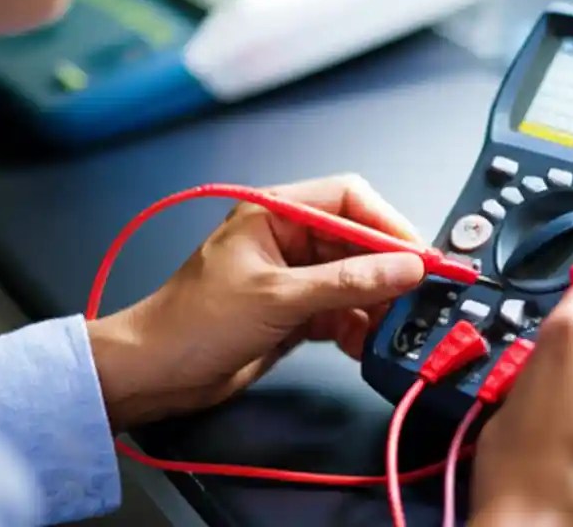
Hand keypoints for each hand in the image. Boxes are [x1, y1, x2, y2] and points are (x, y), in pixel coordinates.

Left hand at [86, 175, 426, 429]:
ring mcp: (293, 276)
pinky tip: (362, 345)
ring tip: (388, 328)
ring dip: (374, 304)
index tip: (417, 255)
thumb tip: (406, 267)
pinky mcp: (295, 311)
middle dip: (387, 270)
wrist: (155, 374)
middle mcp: (287, 238)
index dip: (388, 223)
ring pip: (355, 280)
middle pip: (359, 241)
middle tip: (414, 296)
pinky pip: (342, 310)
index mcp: (275, 212)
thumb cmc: (192, 322)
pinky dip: (357, 327)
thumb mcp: (279, 298)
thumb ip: (347, 282)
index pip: (349, 198)